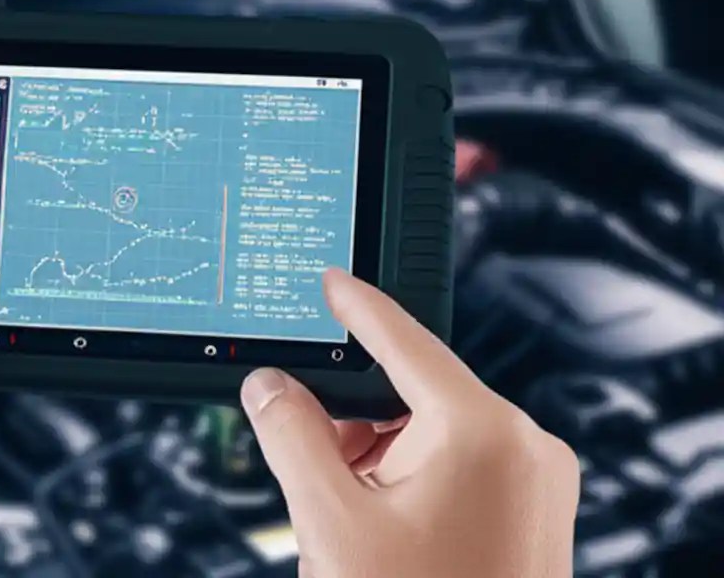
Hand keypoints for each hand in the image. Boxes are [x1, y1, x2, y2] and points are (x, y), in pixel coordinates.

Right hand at [240, 268, 579, 577]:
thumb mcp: (331, 521)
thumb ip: (290, 435)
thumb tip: (268, 385)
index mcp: (485, 432)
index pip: (405, 340)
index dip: (355, 305)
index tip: (328, 280)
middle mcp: (526, 447)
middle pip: (414, 395)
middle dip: (353, 419)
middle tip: (309, 458)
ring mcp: (537, 481)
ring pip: (433, 433)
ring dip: (377, 456)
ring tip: (347, 520)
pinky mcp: (534, 511)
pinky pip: (459, 465)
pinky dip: (408, 477)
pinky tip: (378, 525)